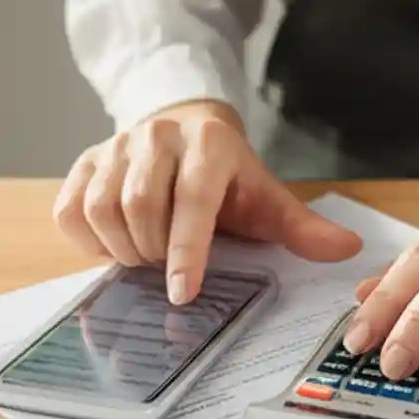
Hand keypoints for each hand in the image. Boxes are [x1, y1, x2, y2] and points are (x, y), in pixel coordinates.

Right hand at [54, 99, 362, 303]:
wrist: (182, 125)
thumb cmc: (224, 174)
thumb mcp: (263, 196)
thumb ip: (299, 227)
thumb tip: (347, 251)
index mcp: (208, 143)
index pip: (192, 199)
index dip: (185, 250)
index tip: (182, 294)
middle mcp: (157, 137)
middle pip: (140, 206)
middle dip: (153, 253)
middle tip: (168, 271)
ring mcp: (114, 146)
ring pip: (101, 208)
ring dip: (121, 249)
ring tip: (144, 258)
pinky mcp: (83, 161)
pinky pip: (70, 209)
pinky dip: (88, 241)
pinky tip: (114, 245)